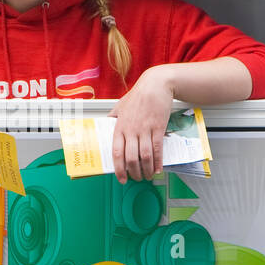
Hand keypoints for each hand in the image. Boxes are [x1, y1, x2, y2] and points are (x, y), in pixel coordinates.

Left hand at [109, 67, 174, 183]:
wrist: (155, 86)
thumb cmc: (138, 96)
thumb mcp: (119, 106)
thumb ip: (113, 118)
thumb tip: (106, 125)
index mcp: (120, 127)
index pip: (116, 152)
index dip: (118, 168)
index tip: (121, 178)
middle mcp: (131, 130)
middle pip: (131, 158)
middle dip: (133, 172)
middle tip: (136, 179)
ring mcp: (145, 130)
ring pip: (145, 156)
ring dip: (146, 170)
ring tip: (147, 176)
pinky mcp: (158, 128)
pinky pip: (158, 149)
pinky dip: (158, 162)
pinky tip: (157, 168)